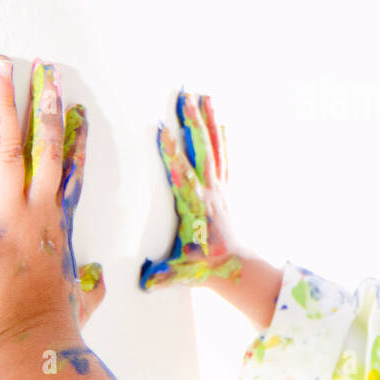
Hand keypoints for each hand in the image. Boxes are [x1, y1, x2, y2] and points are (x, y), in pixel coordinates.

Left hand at [0, 55, 105, 379]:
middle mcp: (34, 215)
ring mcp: (4, 222)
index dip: (74, 138)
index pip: (70, 174)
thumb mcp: (80, 305)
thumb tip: (99, 281)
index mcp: (56, 230)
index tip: (75, 108)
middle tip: (38, 68)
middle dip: (38, 103)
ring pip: (3, 150)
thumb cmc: (54, 333)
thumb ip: (90, 287)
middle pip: (40, 146)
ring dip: (0, 105)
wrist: (30, 352)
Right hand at [139, 90, 242, 289]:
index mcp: (194, 207)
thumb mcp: (178, 273)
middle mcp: (210, 192)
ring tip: (204, 96)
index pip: (180, 176)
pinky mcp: (226, 188)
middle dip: (192, 123)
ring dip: (209, 120)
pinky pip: (224, 156)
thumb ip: (159, 276)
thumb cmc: (203, 268)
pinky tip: (220, 120)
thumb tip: (142, 284)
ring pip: (215, 147)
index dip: (171, 153)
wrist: (236, 268)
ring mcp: (221, 187)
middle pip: (201, 150)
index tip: (162, 130)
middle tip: (185, 96)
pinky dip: (222, 137)